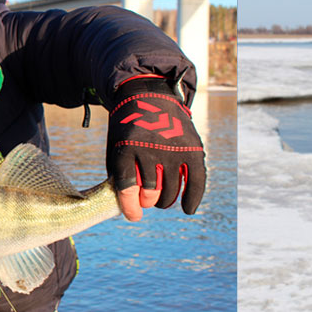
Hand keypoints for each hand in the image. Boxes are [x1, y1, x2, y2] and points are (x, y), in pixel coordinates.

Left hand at [107, 75, 205, 216]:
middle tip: (147, 200)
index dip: (130, 207)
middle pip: (150, 192)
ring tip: (160, 199)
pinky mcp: (192, 147)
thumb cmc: (128, 128)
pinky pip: (195, 179)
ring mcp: (173, 148)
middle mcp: (151, 148)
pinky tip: (188, 209)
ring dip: (164, 201)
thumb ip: (119, 175)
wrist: (148, 95)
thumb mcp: (115, 146)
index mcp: (127, 147)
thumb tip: (130, 208)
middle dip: (147, 201)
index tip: (134, 216)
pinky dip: (193, 197)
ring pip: (169, 191)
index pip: (128, 187)